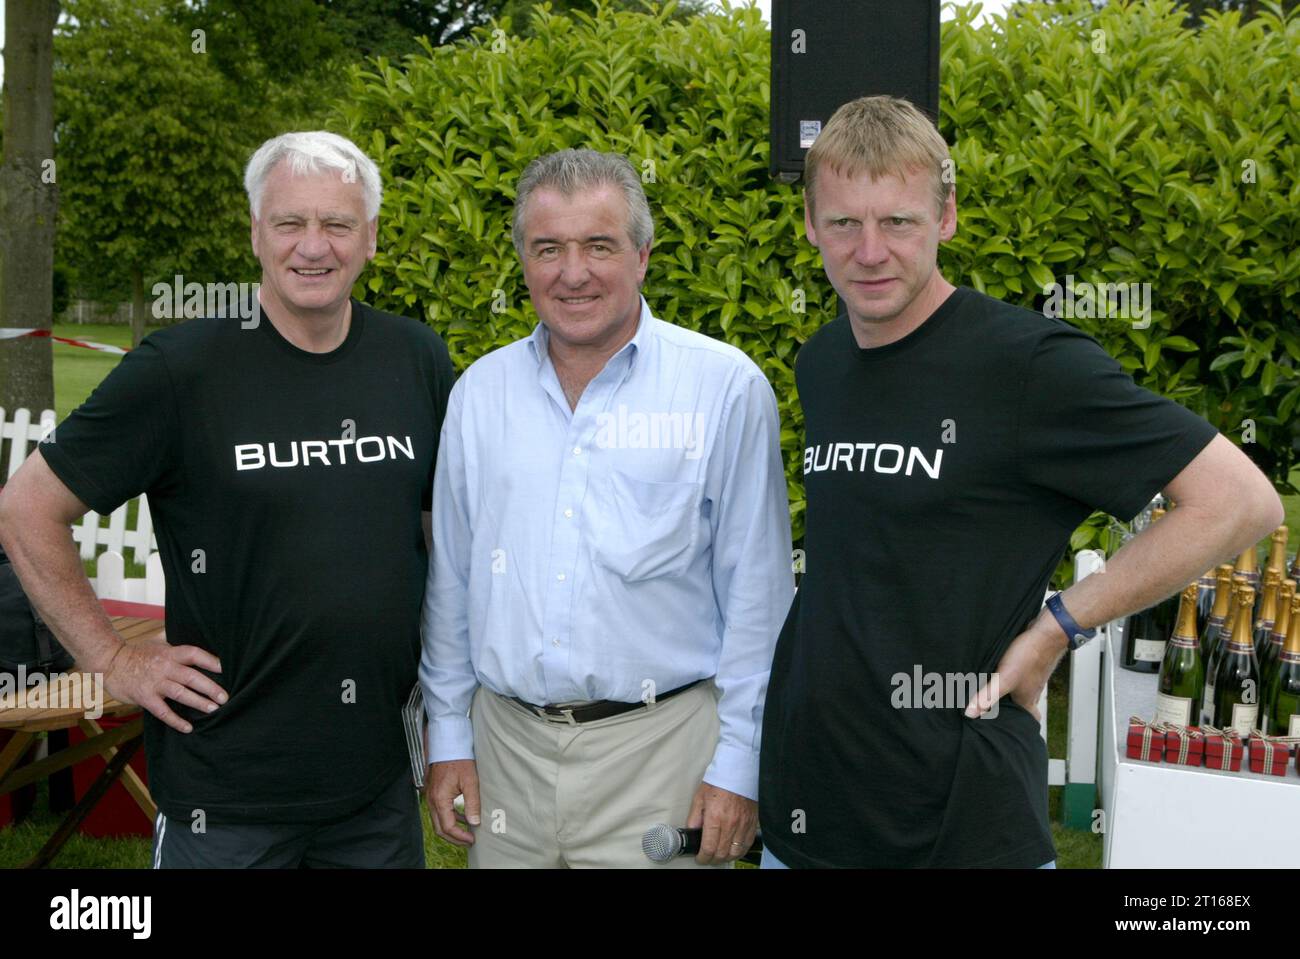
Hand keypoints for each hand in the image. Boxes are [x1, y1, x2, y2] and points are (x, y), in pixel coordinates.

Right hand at [102, 637, 225, 733]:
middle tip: (224, 697)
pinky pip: (163, 712)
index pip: (194, 654)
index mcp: (169, 653)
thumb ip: (175, 639)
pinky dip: (176, 721)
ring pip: (180, 694)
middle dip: (210, 687)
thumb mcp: (157, 641)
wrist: (109, 663)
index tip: (225, 668)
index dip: (210, 660)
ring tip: (213, 709)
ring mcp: (154, 683)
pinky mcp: (145, 697)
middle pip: (191, 677)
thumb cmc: (136, 652)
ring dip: (198, 702)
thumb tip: (194, 630)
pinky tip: (188, 728)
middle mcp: (164, 667)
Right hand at [426, 759, 479, 846]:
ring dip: (451, 829)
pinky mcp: (434, 793)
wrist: (448, 744)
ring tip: (467, 833)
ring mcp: (431, 797)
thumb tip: (474, 822)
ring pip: (438, 821)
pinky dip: (450, 818)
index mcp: (440, 799)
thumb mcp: (470, 781)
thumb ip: (472, 803)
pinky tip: (462, 818)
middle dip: (454, 838)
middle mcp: (432, 800)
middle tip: (469, 841)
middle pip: (439, 828)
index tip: (472, 839)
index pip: (447, 827)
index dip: (460, 836)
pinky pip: (439, 812)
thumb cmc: (459, 760)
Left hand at [686, 783, 756, 864]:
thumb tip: (692, 832)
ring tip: (719, 856)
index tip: (700, 858)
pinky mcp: (752, 823)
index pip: (708, 847)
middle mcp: (730, 824)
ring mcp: (743, 824)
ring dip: (726, 858)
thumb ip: (695, 817)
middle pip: (722, 853)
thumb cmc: (718, 782)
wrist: (738, 771)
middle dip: (713, 860)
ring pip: (735, 852)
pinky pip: (747, 844)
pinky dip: (739, 851)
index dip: (703, 857)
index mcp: (715, 818)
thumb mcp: (700, 798)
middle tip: (708, 858)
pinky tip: (733, 851)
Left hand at [965, 614, 1064, 722]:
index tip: (1010, 731)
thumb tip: (971, 714)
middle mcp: (1032, 690)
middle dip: (1011, 710)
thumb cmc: (1029, 657)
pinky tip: (999, 671)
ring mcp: (1032, 677)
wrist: (1046, 633)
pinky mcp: (1029, 663)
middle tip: (995, 712)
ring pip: (1021, 690)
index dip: (1021, 726)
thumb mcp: (1004, 679)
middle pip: (1024, 706)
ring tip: (992, 694)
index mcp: (1027, 700)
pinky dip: (1011, 677)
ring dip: (1009, 693)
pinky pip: (1020, 675)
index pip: (1028, 720)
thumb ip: (987, 696)